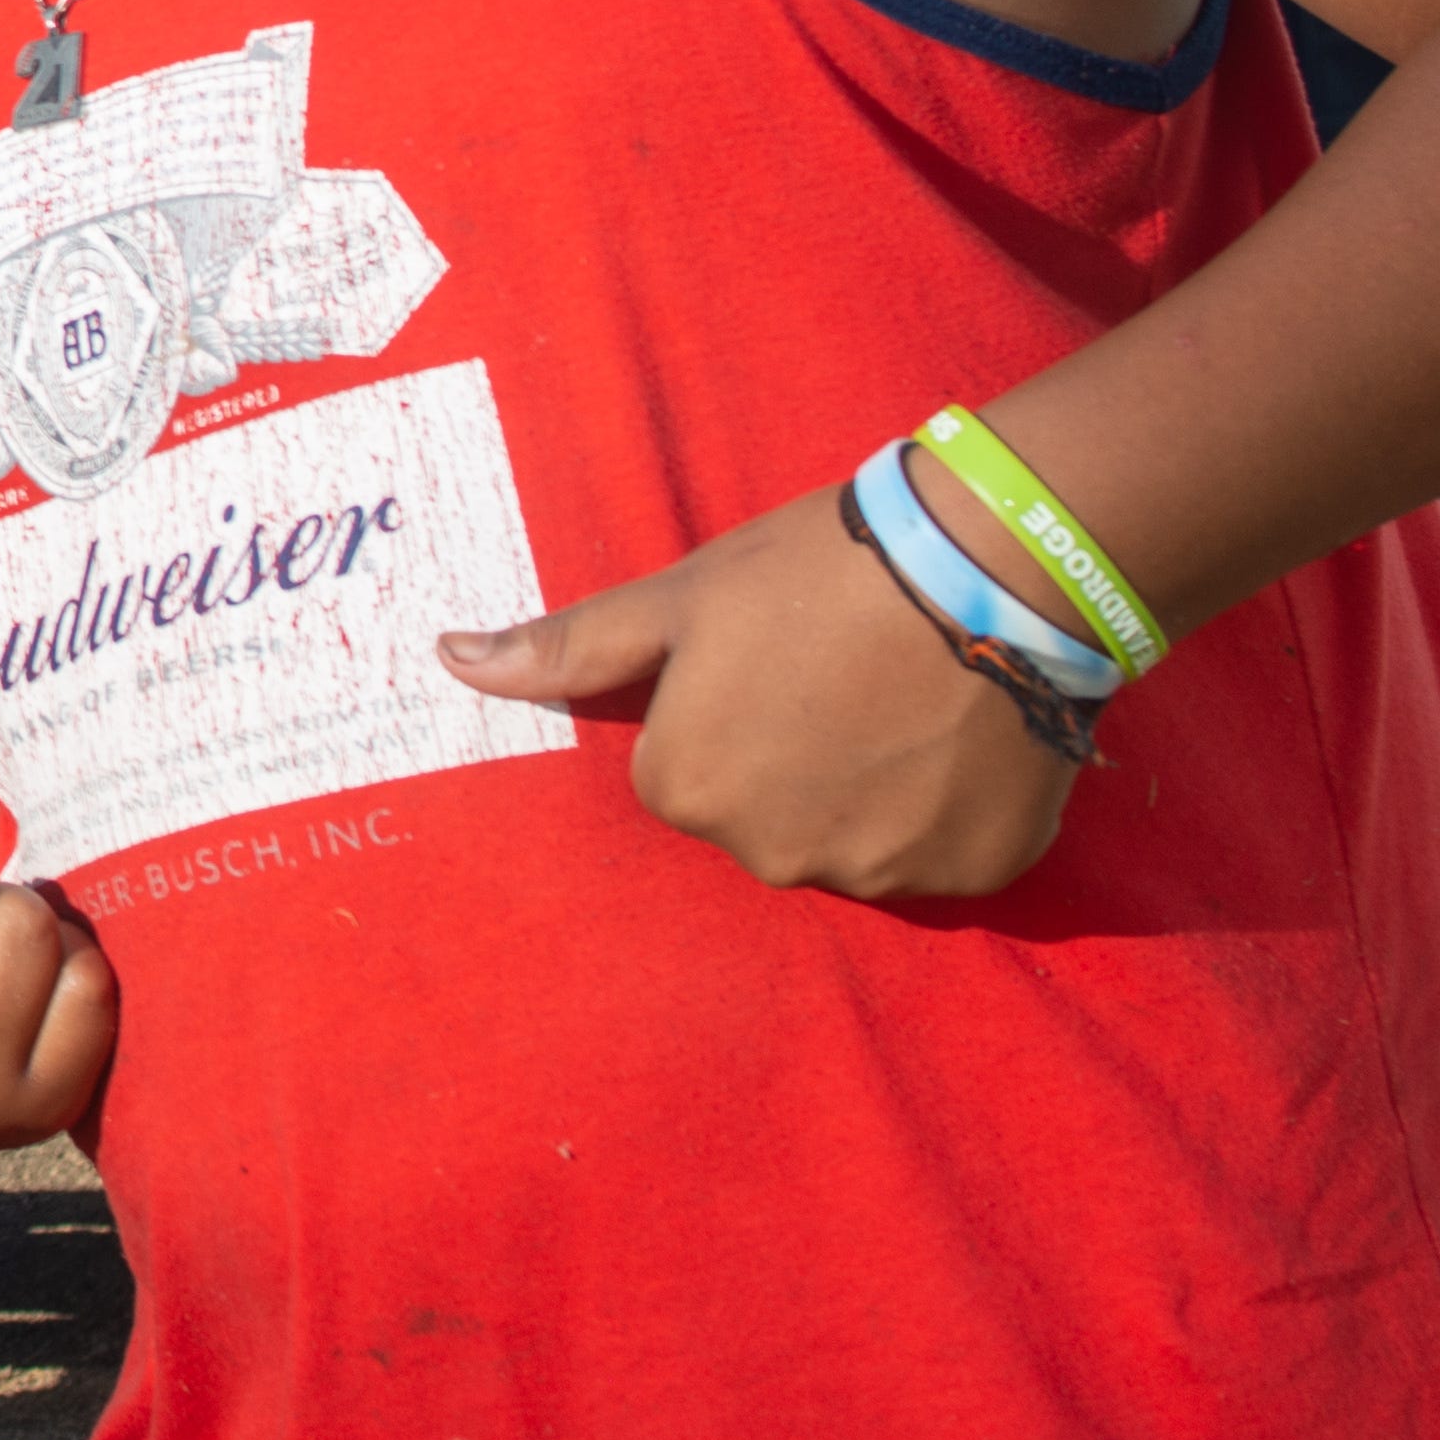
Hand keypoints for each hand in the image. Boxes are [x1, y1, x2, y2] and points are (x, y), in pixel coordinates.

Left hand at [432, 476, 1080, 898]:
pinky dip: (948, 812)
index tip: (775, 659)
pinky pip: (939, 855)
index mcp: (688, 790)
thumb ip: (564, 649)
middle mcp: (773, 856)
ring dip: (870, 791)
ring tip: (908, 702)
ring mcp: (879, 873)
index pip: (681, 772)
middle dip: (790, 760)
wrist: (991, 564)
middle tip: (843, 675)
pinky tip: (962, 737)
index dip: (726, 710)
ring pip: (851, 842)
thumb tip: (448, 659)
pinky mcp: (974, 874)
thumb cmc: (817, 570)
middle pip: (761, 818)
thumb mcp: (678, 599)